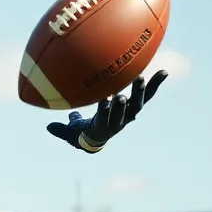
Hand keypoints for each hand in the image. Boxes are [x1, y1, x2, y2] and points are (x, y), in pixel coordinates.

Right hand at [46, 71, 168, 152]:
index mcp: (104, 127)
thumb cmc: (82, 132)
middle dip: (123, 104)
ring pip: (138, 103)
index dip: (106, 110)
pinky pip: (148, 94)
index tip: (104, 99)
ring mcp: (130, 113)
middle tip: (122, 93)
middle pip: (124, 112)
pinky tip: (164, 72)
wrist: (98, 138)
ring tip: (140, 78)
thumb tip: (48, 127)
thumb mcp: (71, 133)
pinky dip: (156, 84)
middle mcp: (120, 121)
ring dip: (140, 91)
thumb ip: (62, 130)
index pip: (105, 119)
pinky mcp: (137, 105)